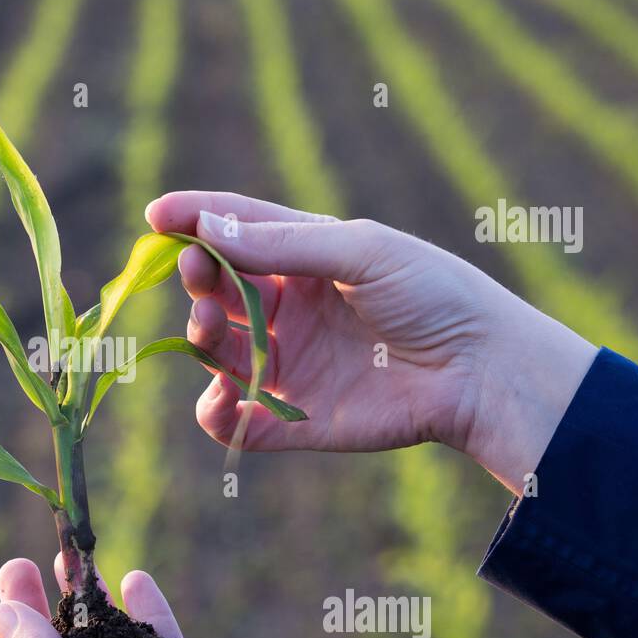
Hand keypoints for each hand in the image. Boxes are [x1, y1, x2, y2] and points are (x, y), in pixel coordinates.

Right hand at [145, 191, 597, 494]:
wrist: (482, 372)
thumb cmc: (434, 294)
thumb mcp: (362, 252)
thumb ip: (283, 243)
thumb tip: (208, 230)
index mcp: (307, 256)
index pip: (237, 230)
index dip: (194, 219)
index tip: (155, 216)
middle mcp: (290, 308)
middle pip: (218, 289)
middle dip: (196, 277)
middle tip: (196, 272)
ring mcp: (289, 363)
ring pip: (217, 351)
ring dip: (201, 336)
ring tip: (211, 327)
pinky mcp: (294, 418)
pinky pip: (234, 420)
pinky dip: (216, 413)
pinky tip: (224, 399)